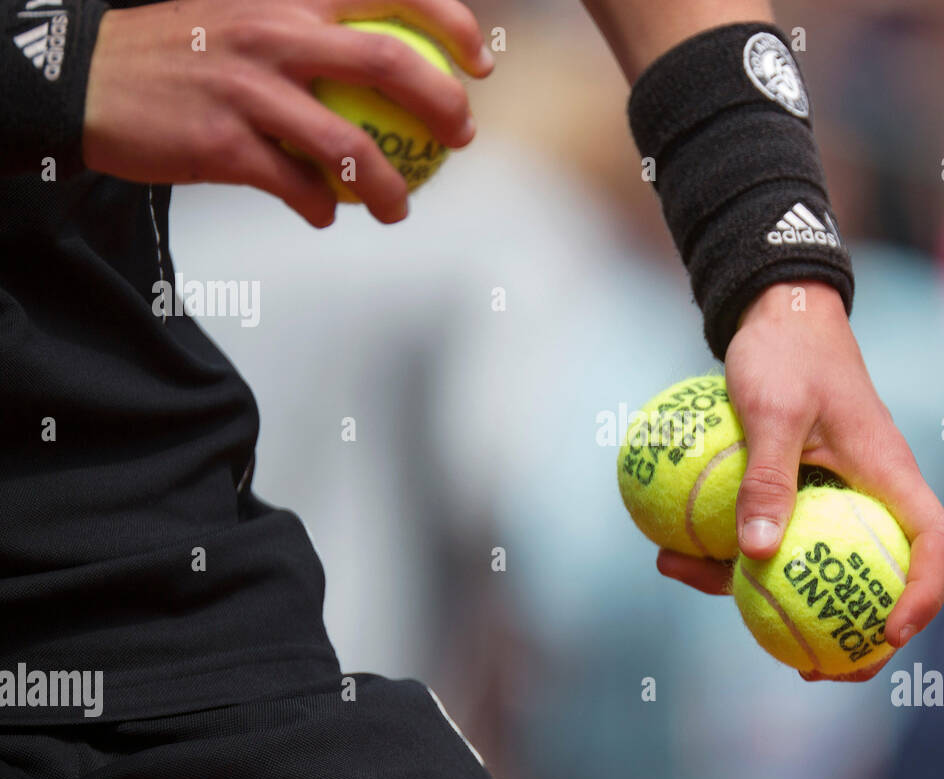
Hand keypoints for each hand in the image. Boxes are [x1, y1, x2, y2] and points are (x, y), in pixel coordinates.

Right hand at [82, 0, 492, 226]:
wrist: (85, 79)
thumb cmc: (184, 53)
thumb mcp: (248, 15)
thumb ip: (313, 31)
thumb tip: (392, 65)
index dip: (451, 24)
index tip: (480, 66)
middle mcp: (275, 30)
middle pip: (391, 62)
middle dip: (444, 105)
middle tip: (460, 139)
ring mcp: (248, 87)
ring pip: (350, 145)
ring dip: (390, 187)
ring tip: (398, 210)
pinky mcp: (222, 143)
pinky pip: (297, 187)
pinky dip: (321, 207)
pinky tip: (323, 215)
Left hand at [657, 281, 943, 680]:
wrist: (775, 313)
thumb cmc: (786, 351)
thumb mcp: (772, 409)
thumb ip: (767, 475)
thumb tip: (755, 553)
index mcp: (891, 474)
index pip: (935, 543)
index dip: (925, 594)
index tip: (890, 634)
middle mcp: (870, 494)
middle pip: (882, 576)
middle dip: (854, 634)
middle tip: (813, 671)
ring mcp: (834, 496)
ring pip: (815, 563)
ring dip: (762, 591)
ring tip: (683, 581)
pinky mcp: (798, 491)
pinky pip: (773, 535)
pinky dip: (731, 554)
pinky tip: (674, 557)